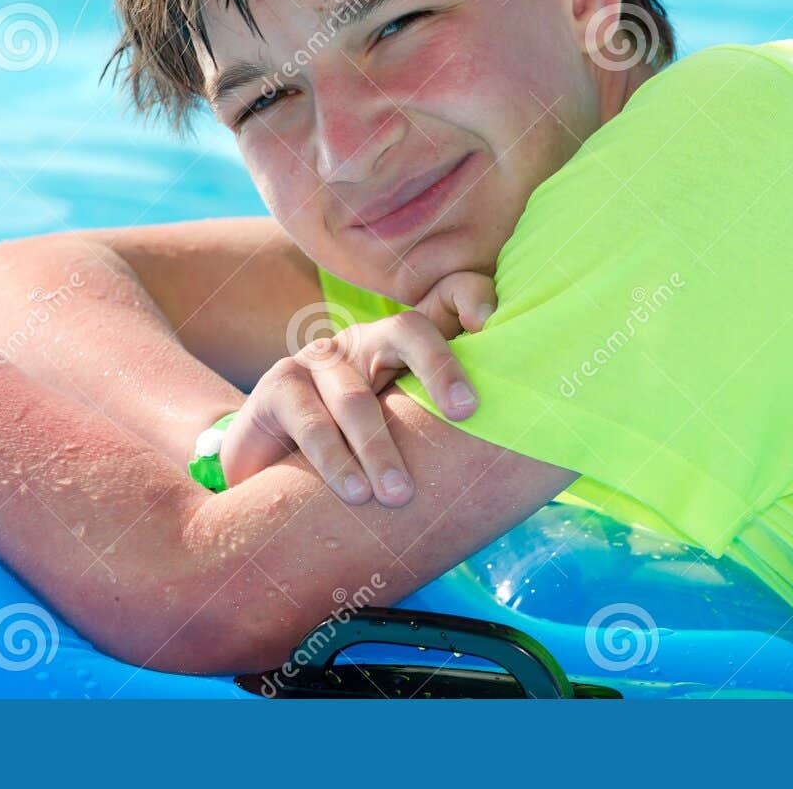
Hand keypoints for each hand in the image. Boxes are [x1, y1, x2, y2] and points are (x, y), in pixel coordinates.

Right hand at [219, 271, 495, 504]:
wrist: (272, 470)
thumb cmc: (356, 452)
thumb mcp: (406, 433)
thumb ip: (449, 423)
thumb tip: (520, 443)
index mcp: (398, 347)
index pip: (442, 305)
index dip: (468, 299)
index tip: (491, 323)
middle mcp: (360, 343)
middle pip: (405, 331)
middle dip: (439, 365)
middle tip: (468, 411)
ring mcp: (315, 361)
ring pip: (355, 396)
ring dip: (378, 447)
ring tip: (398, 494)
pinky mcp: (275, 389)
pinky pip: (309, 422)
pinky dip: (335, 461)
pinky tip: (354, 494)